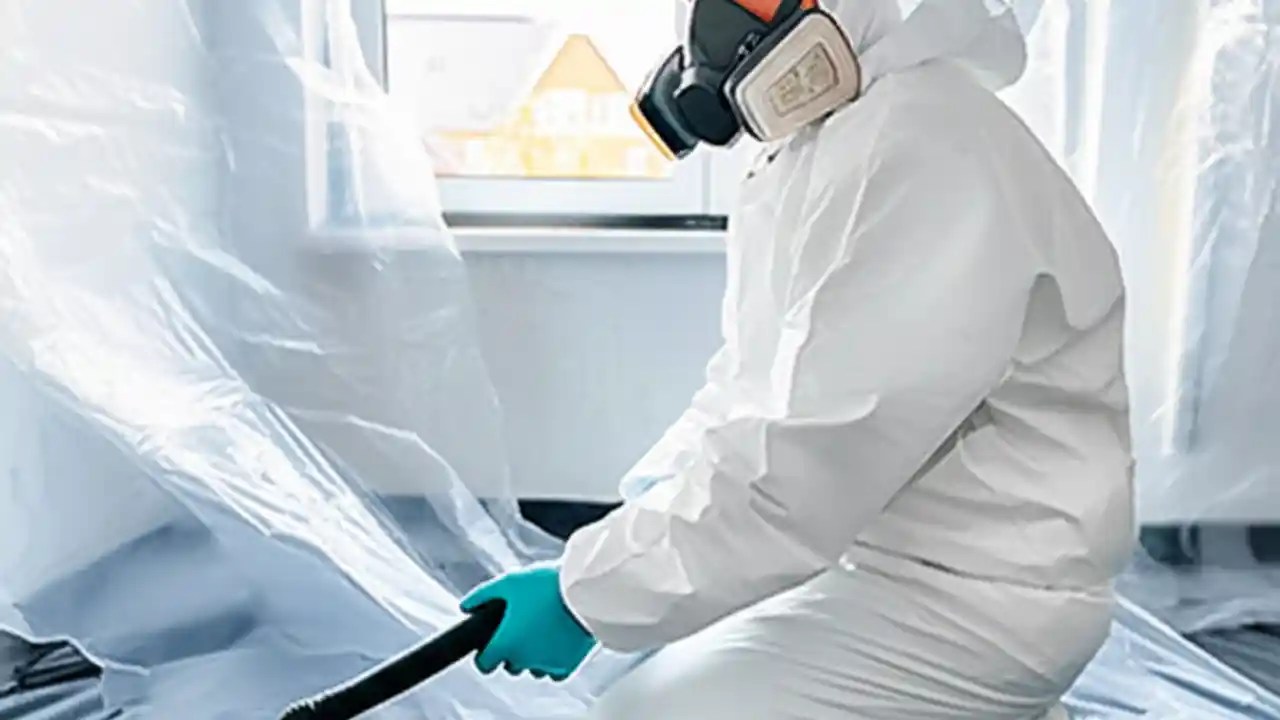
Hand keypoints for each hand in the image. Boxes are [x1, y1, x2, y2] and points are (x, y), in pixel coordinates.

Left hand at [460, 563, 596, 680]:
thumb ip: (483, 595)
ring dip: (531, 656)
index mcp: (506, 643)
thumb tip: (466, 606)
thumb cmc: (547, 583)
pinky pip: (554, 671)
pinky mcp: (568, 664)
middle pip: (509, 665)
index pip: (484, 664)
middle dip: (510, 650)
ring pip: (532, 668)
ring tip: (540, 629)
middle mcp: (524, 659)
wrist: (585, 589)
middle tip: (521, 627)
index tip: (490, 643)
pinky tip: (555, 641)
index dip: (484, 653)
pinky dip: (552, 661)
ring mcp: (547, 664)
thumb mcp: (509, 582)